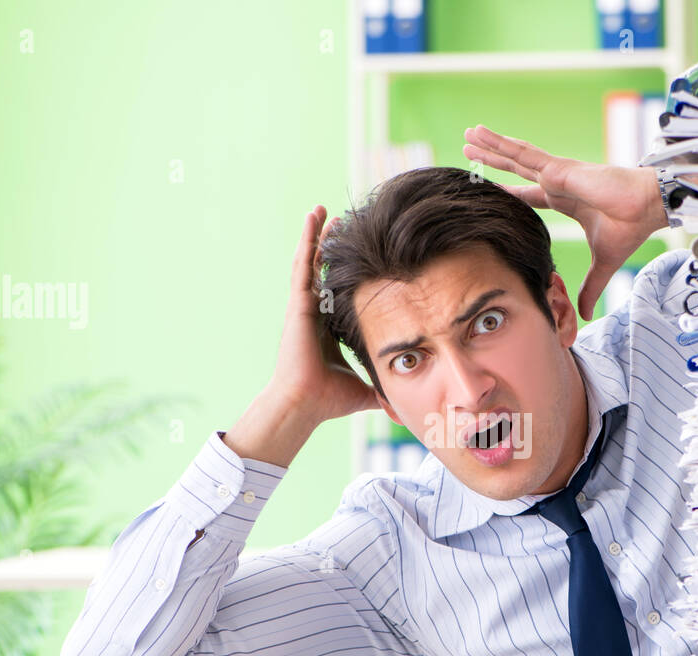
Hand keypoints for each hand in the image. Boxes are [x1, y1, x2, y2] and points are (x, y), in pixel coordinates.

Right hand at [268, 205, 380, 424]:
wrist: (305, 404)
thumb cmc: (328, 399)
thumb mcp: (364, 388)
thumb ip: (381, 390)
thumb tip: (400, 403)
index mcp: (325, 328)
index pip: (334, 290)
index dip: (341, 270)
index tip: (354, 253)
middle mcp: (312, 313)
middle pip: (319, 270)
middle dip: (327, 244)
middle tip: (337, 221)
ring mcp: (302, 306)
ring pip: (308, 261)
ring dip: (315, 234)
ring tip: (320, 209)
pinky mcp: (298, 304)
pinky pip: (303, 264)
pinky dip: (307, 239)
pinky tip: (313, 218)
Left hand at [462, 124, 669, 320]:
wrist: (646, 210)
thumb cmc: (630, 229)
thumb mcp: (603, 265)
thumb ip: (590, 287)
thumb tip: (584, 314)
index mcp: (566, 202)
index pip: (529, 197)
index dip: (510, 193)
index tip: (491, 192)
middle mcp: (558, 184)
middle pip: (517, 172)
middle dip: (494, 162)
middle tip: (470, 151)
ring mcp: (557, 174)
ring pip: (515, 157)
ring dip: (492, 146)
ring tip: (470, 133)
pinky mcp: (559, 169)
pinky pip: (523, 154)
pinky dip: (502, 144)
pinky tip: (484, 134)